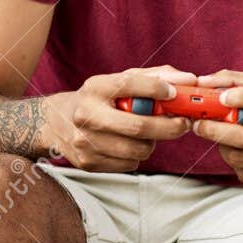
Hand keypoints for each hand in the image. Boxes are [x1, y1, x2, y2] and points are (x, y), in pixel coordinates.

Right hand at [42, 65, 197, 171]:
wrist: (54, 123)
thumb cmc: (97, 99)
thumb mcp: (117, 82)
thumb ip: (153, 78)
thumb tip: (188, 81)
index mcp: (94, 88)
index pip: (129, 84)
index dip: (156, 89)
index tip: (175, 94)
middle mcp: (86, 115)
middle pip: (139, 127)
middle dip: (169, 127)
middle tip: (182, 124)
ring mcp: (85, 142)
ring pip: (138, 150)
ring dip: (151, 143)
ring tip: (145, 134)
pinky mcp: (87, 163)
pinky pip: (129, 164)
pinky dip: (135, 156)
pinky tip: (126, 145)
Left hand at [193, 69, 242, 185]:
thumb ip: (234, 80)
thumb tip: (202, 82)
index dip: (241, 98)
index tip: (220, 98)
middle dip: (216, 130)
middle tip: (198, 124)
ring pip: (242, 159)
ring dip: (222, 147)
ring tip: (220, 136)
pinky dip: (234, 162)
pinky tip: (237, 151)